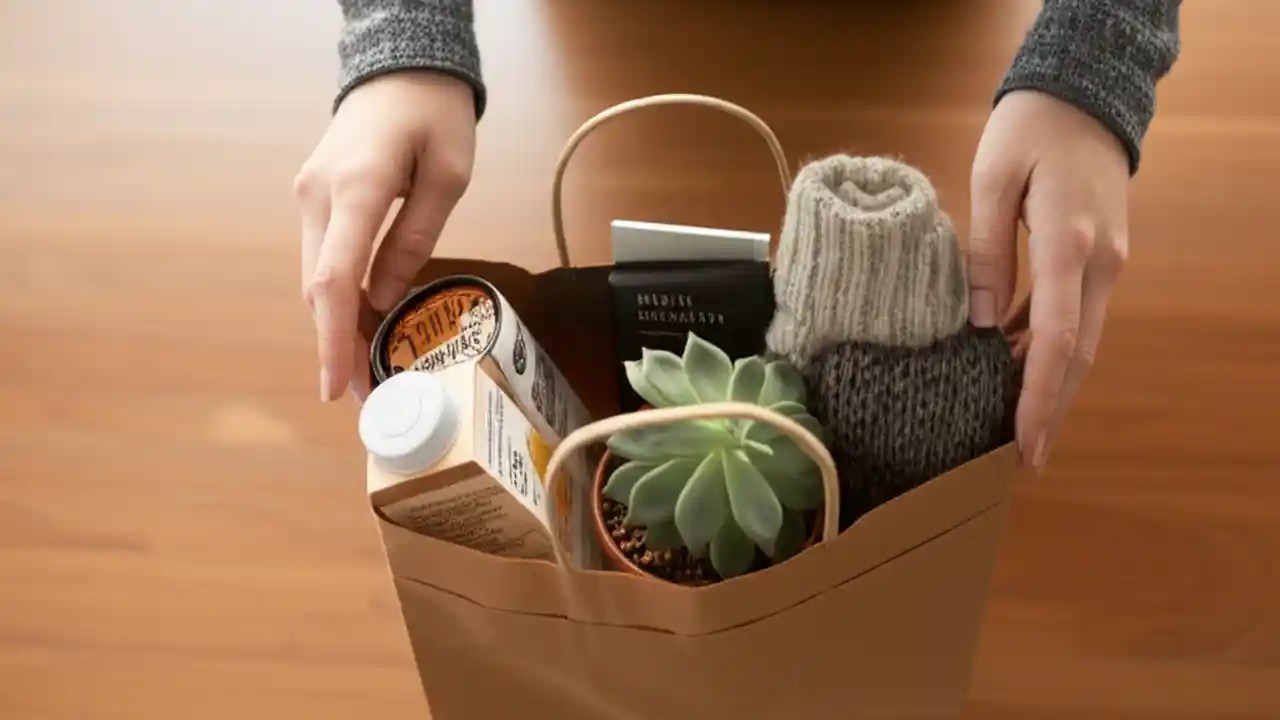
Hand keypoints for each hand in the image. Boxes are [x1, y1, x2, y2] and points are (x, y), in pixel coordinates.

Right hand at [293, 71, 476, 402]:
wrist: (399, 68)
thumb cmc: (435, 114)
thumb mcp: (449, 175)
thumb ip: (415, 238)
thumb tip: (386, 299)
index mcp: (357, 189)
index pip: (335, 280)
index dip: (334, 341)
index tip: (337, 388)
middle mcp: (319, 196)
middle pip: (319, 289)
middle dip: (339, 347)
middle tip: (370, 397)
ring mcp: (309, 196)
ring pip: (316, 279)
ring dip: (338, 326)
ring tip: (370, 370)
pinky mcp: (314, 198)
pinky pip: (323, 259)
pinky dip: (339, 297)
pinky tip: (364, 324)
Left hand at [967, 89, 1129, 472]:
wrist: (1084, 95)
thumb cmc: (1029, 129)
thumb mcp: (991, 178)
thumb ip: (983, 252)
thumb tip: (981, 325)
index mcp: (1069, 242)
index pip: (1057, 340)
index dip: (1037, 398)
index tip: (1023, 444)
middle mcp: (1099, 263)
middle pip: (1077, 356)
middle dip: (1049, 411)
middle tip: (1023, 462)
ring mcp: (1105, 263)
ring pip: (1080, 342)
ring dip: (1049, 385)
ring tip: (1013, 430)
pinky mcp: (1098, 259)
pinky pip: (1074, 317)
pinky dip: (1048, 350)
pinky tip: (1014, 371)